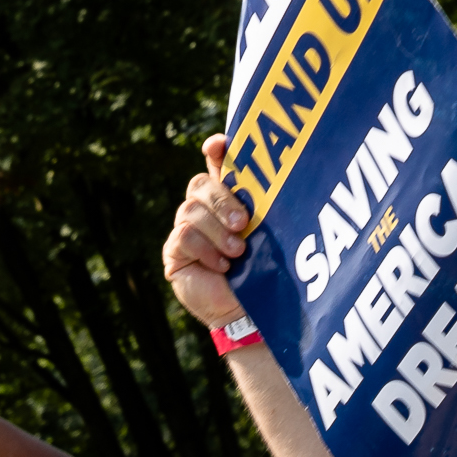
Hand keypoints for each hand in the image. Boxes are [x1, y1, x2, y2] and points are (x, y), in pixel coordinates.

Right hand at [163, 134, 251, 329]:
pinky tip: (221, 266)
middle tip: (244, 223)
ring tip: (238, 253)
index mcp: (228, 197)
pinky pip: (183, 236)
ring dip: (217, 231)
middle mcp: (204, 207)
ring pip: (191, 210)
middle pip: (201, 184)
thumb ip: (264, 208)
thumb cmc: (263, 271)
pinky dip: (205, 250)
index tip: (219, 144)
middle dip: (223, 200)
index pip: (216, 162)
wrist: (247, 312)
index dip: (216, 150)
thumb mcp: (268, 236)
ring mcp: (186, 227)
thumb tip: (281, 179)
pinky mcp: (174, 250)